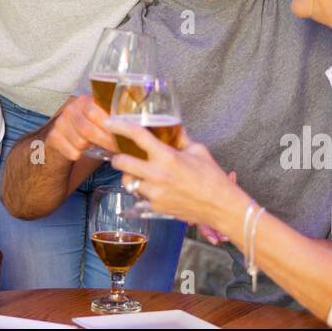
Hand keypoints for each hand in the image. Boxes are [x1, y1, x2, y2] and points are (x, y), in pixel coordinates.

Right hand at [45, 93, 116, 161]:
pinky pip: (70, 151)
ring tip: (95, 147)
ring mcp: (60, 122)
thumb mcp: (101, 119)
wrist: (63, 138)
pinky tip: (81, 152)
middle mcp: (71, 109)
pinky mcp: (53, 137)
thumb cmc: (89, 128)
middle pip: (87, 129)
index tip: (121, 136)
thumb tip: (137, 128)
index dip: (109, 126)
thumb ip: (115, 120)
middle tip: (115, 148)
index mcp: (85, 100)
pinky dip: (78, 155)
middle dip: (103, 140)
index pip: (95, 112)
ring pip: (79, 142)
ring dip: (90, 148)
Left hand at [108, 122, 239, 230]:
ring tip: (138, 173)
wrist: (220, 206)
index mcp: (167, 157)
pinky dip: (142, 191)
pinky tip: (153, 187)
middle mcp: (157, 174)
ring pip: (127, 182)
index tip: (110, 123)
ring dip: (129, 176)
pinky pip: (139, 196)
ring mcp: (154, 193)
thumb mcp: (198, 151)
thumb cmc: (212, 178)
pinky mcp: (155, 207)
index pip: (137, 136)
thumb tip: (173, 128)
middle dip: (118, 157)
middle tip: (122, 154)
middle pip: (121, 162)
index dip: (120, 127)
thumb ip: (181, 138)